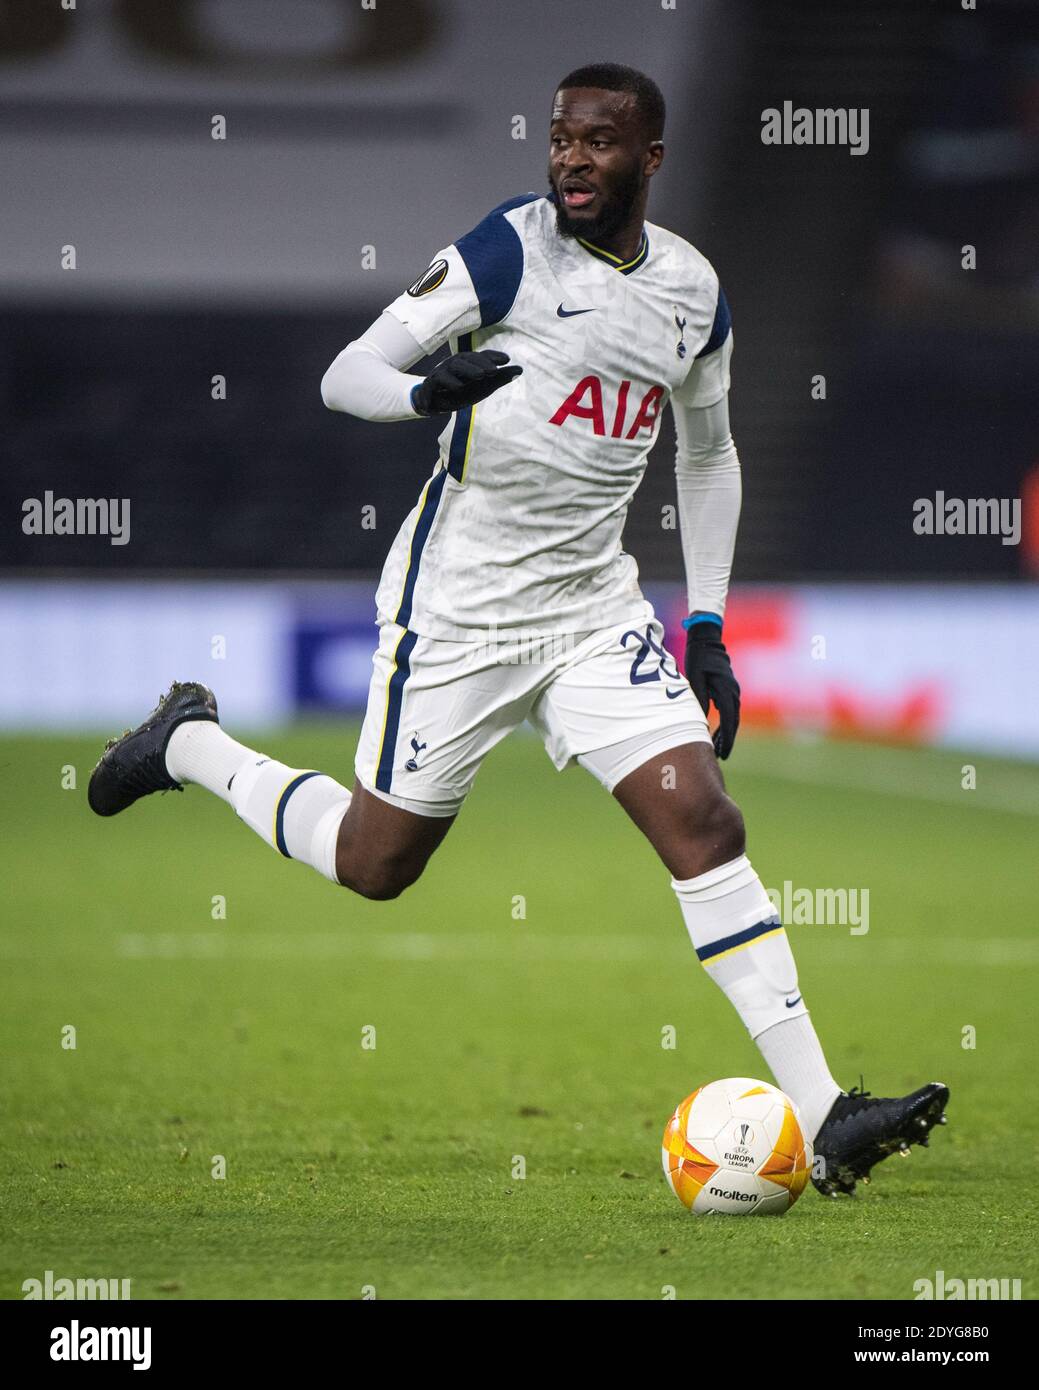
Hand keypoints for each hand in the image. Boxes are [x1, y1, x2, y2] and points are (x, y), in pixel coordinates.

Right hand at [411, 349, 521, 415]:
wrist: (435, 403)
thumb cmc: (461, 390)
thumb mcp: (483, 385)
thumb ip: (500, 378)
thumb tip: (520, 369)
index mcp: (469, 362)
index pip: (482, 356)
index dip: (493, 356)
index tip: (507, 360)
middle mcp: (455, 363)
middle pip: (468, 358)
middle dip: (481, 363)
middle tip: (494, 371)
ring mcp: (442, 371)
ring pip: (455, 365)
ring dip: (468, 370)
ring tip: (481, 376)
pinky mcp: (432, 383)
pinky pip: (439, 380)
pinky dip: (448, 383)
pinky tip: (459, 387)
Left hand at [684, 620, 739, 758]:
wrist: (706, 640)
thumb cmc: (698, 659)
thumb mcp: (695, 680)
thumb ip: (700, 699)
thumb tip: (701, 720)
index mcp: (726, 691)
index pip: (729, 721)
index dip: (727, 739)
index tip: (722, 754)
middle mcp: (733, 692)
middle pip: (733, 722)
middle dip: (727, 741)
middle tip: (720, 757)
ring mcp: (732, 691)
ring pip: (732, 718)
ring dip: (726, 734)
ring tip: (717, 750)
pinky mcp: (728, 690)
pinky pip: (729, 711)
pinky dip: (724, 724)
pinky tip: (716, 734)